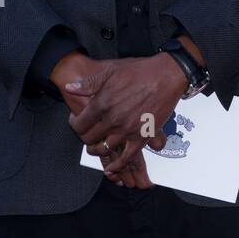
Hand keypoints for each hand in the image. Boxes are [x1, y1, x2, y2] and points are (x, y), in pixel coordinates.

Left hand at [50, 52, 151, 186]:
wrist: (168, 75)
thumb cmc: (141, 71)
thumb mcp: (111, 70)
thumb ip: (89, 82)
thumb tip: (71, 88)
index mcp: (102, 103)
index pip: (78, 124)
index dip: (74, 124)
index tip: (76, 121)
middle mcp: (112, 120)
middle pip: (89, 138)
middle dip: (85, 137)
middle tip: (88, 132)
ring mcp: (127, 130)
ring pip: (103, 149)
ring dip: (97, 150)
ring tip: (97, 145)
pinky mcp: (142, 136)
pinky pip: (126, 157)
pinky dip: (117, 165)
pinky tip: (111, 167)